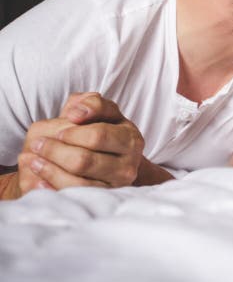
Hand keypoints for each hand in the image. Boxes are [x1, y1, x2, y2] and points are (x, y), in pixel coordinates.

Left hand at [17, 93, 145, 191]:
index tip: (57, 130)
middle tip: (37, 144)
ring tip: (32, 160)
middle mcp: (128, 165)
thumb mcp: (103, 112)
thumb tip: (74, 113)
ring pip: (76, 182)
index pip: (98, 136)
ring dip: (48, 170)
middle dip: (54, 151)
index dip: (72, 133)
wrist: (113, 161)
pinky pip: (71, 198)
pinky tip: (38, 179)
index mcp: (130, 139)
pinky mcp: (100, 201)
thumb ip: (91, 103)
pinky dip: (51, 187)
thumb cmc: (103, 132)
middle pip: (84, 161)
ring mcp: (115, 187)